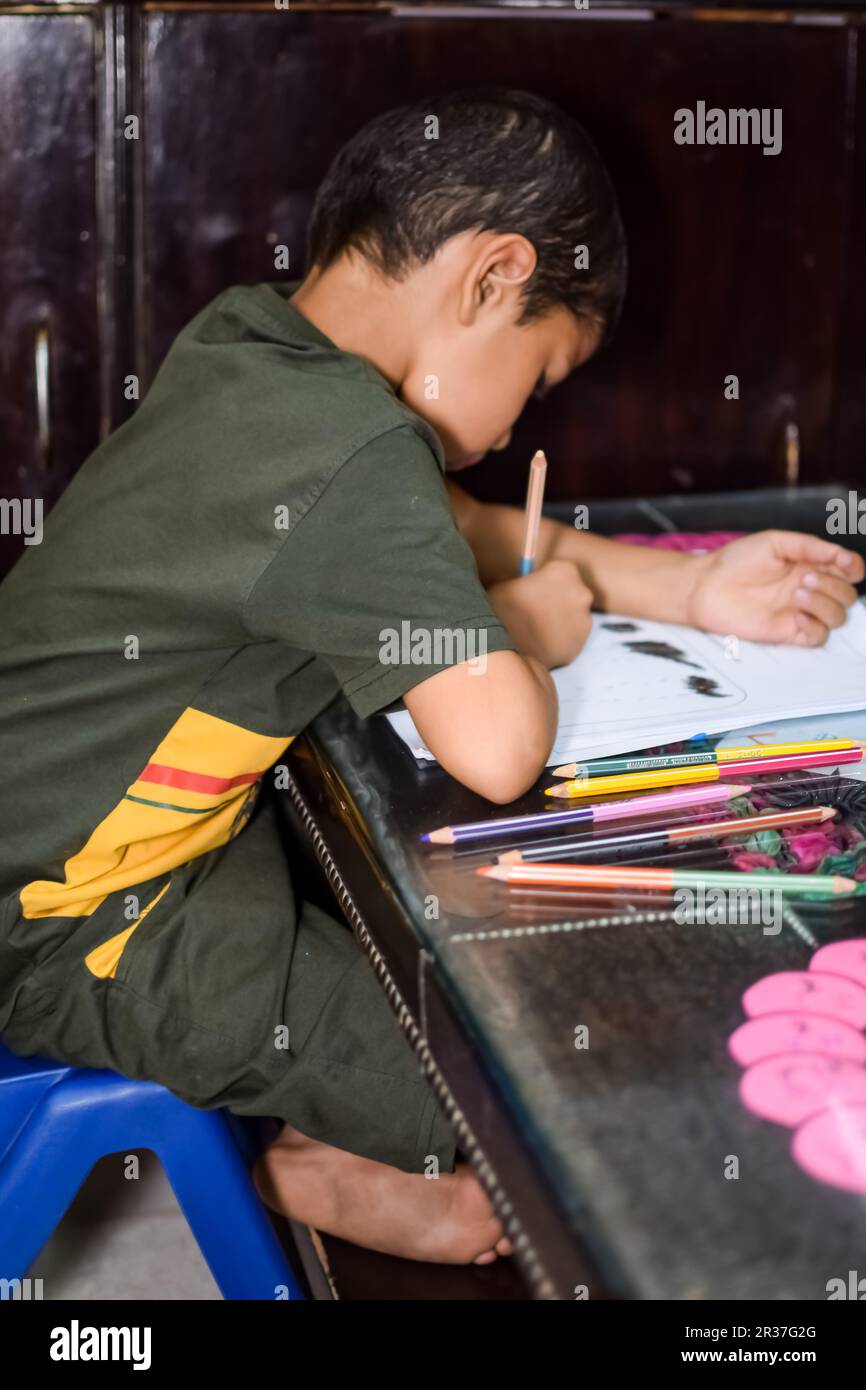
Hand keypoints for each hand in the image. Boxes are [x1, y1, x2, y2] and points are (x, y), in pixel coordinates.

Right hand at [488, 558, 593, 667]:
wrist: (508, 649)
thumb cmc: (503, 611)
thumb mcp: (507, 584)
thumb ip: (525, 581)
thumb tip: (527, 584)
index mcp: (564, 570)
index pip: (560, 571)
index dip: (546, 581)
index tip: (535, 591)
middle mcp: (582, 592)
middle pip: (571, 593)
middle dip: (556, 601)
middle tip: (535, 611)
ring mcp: (585, 619)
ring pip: (573, 616)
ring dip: (559, 620)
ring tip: (536, 630)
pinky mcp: (582, 643)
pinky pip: (571, 637)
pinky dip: (560, 639)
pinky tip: (541, 643)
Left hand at [684, 530, 863, 644]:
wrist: (705, 586)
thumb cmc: (736, 561)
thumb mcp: (775, 542)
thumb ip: (809, 546)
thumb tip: (842, 554)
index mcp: (811, 565)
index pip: (850, 570)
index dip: (854, 567)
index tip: (843, 563)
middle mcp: (810, 590)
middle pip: (847, 595)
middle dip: (833, 586)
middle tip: (805, 579)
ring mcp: (800, 612)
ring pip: (838, 617)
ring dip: (825, 605)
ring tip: (797, 594)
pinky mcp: (787, 633)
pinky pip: (818, 638)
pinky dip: (816, 627)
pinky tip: (797, 616)